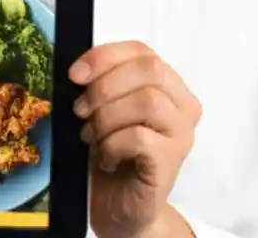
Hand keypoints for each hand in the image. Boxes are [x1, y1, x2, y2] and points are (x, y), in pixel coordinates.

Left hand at [69, 41, 200, 237]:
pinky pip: (139, 137)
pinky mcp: (171, 160)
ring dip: (106, 118)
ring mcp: (182, 133)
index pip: (142, 51)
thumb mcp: (104, 110)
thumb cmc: (113, 154)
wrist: (120, 206)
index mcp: (168, 85)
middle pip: (149, 70)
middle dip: (104, 87)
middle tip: (81, 111)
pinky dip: (112, 145)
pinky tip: (107, 158)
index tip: (75, 74)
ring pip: (146, 101)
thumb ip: (101, 84)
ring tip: (93, 137)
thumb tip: (77, 69)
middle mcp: (182, 106)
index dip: (105, 56)